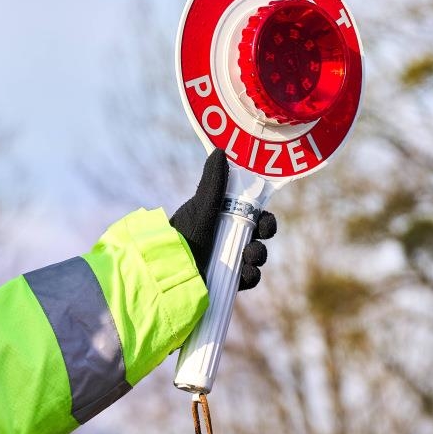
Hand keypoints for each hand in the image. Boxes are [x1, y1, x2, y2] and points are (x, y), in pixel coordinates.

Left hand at [169, 148, 276, 290]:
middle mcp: (224, 238)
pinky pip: (247, 277)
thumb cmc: (182, 236)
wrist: (167, 273)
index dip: (262, 215)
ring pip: (255, 256)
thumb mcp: (200, 207)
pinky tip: (244, 274)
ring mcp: (226, 261)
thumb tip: (221, 151)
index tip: (264, 217)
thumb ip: (213, 183)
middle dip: (264, 233)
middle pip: (258, 234)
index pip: (251, 213)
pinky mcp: (225, 281)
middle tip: (262, 234)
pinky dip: (250, 275)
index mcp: (220, 218)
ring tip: (249, 257)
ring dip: (258, 255)